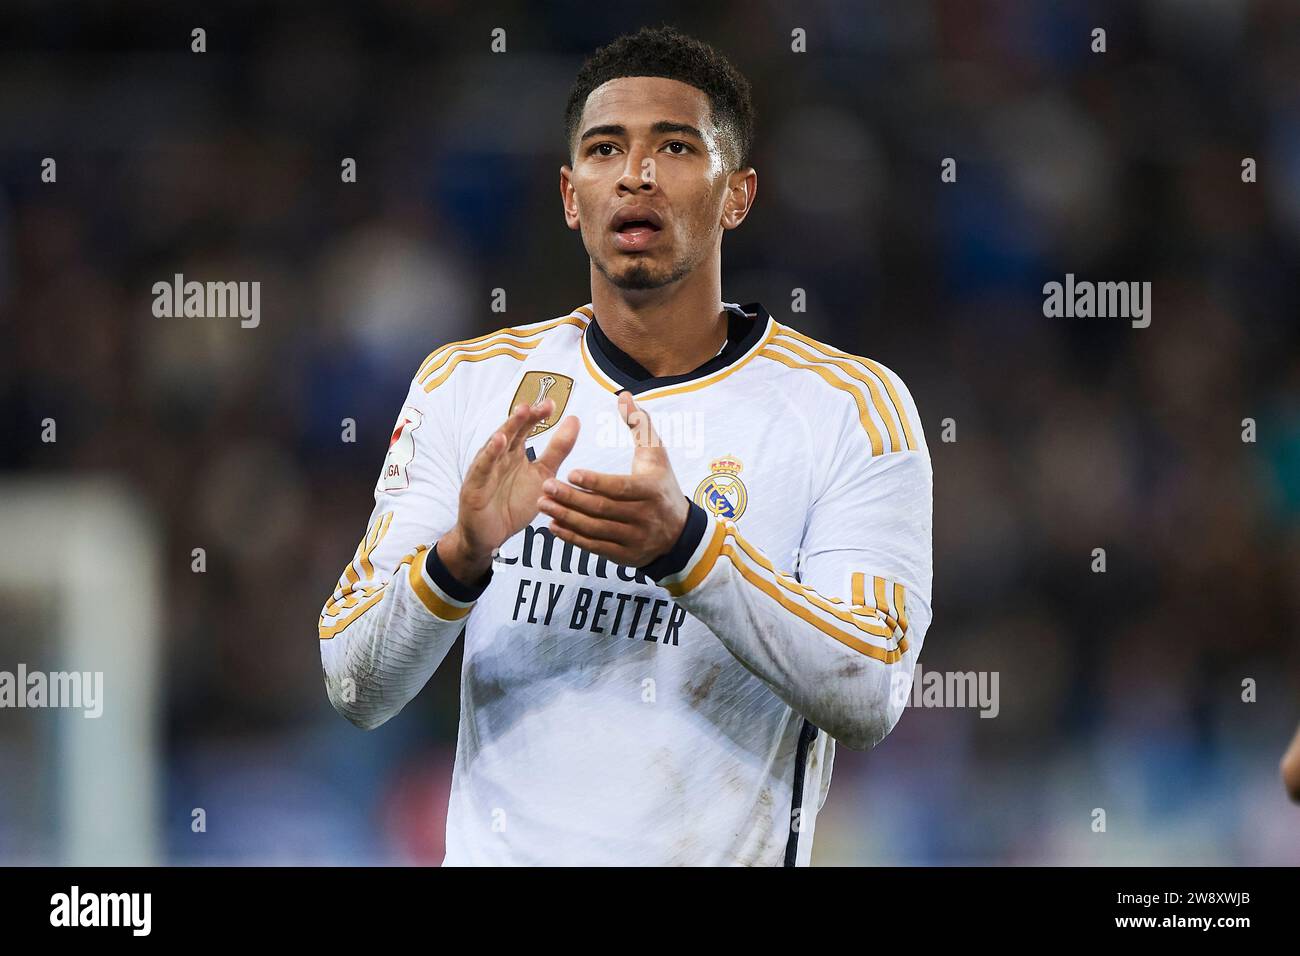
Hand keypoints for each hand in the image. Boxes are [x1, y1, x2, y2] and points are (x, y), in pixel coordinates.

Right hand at [439, 399, 579, 582]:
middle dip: (523, 418)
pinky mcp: (475, 486)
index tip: (552, 405)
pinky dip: (490, 454)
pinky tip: (499, 441)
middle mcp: (499, 457)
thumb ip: (557, 450)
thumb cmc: (512, 504)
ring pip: (496, 446)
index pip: (526, 429)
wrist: (491, 536)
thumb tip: (574, 420)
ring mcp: (485, 469)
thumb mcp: (542, 476)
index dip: (537, 416)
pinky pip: (483, 468)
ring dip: (508, 429)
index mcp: (514, 453)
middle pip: (511, 432)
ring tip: (520, 413)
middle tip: (536, 404)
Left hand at [538, 390, 689, 566]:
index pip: (619, 487)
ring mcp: (634, 539)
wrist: (679, 533)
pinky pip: (594, 547)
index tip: (570, 471)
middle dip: (571, 499)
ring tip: (542, 504)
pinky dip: (572, 538)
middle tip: (545, 486)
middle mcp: (644, 517)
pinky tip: (553, 526)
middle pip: (602, 509)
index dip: (595, 481)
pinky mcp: (624, 556)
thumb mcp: (656, 455)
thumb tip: (623, 395)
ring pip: (595, 530)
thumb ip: (639, 425)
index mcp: (650, 490)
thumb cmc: (662, 485)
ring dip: (566, 518)